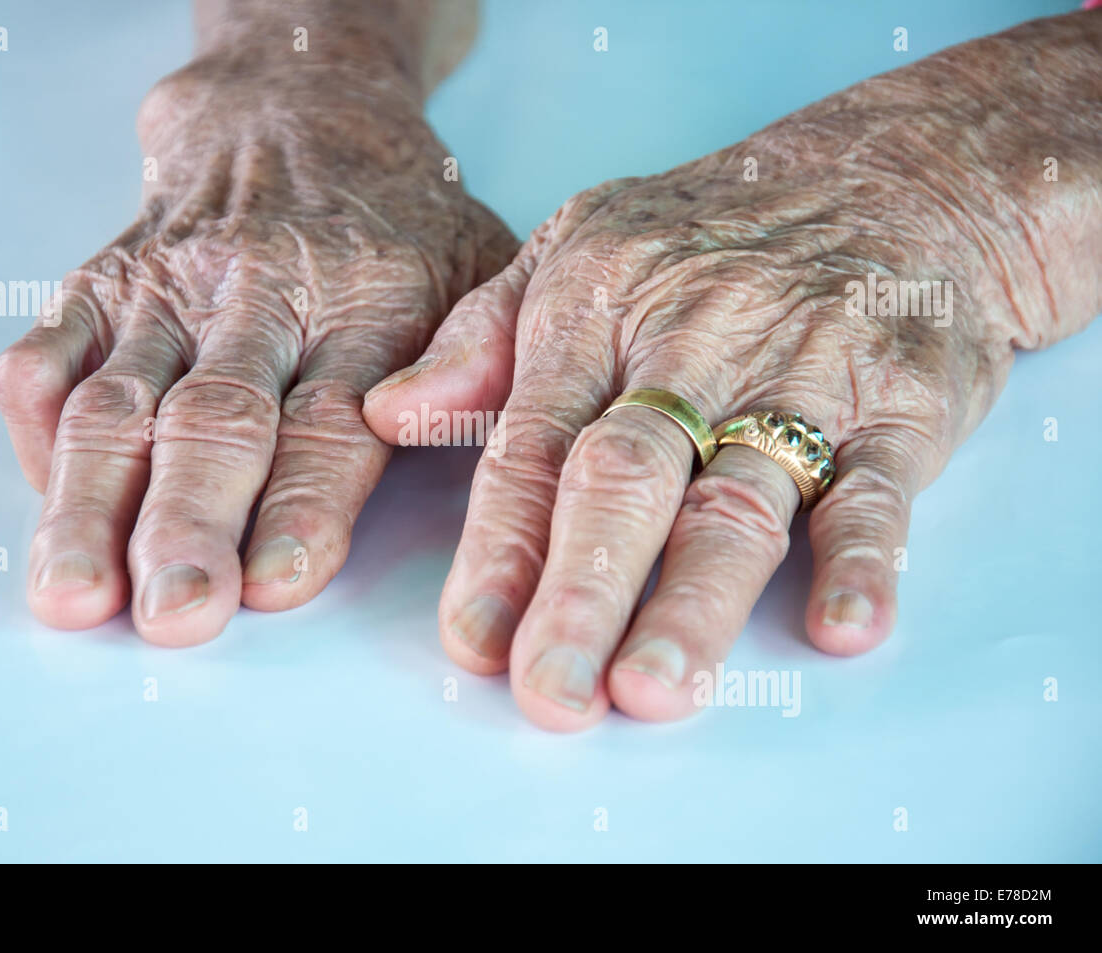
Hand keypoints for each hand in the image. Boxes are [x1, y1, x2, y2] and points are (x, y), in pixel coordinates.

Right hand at [0, 30, 513, 644]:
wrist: (297, 107)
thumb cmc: (402, 218)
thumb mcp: (484, 266)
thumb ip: (482, 359)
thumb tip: (464, 446)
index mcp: (370, 299)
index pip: (332, 416)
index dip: (303, 503)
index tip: (276, 583)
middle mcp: (260, 294)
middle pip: (219, 420)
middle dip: (190, 524)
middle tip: (177, 612)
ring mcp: (170, 288)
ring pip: (118, 403)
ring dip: (92, 505)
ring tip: (75, 593)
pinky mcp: (102, 283)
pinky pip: (45, 360)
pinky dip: (36, 439)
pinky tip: (49, 509)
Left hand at [364, 12, 1101, 729]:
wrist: (888, 178)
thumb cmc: (709, 233)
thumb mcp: (575, 247)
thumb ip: (479, 337)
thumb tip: (384, 410)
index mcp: (596, 316)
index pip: (534, 447)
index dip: (500, 548)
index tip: (472, 641)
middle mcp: (689, 351)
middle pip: (625, 482)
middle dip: (582, 591)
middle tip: (550, 692)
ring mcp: (797, 378)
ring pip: (737, 499)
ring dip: (696, 599)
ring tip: (654, 688)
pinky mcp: (897, 405)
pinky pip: (878, 486)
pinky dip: (862, 558)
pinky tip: (840, 628)